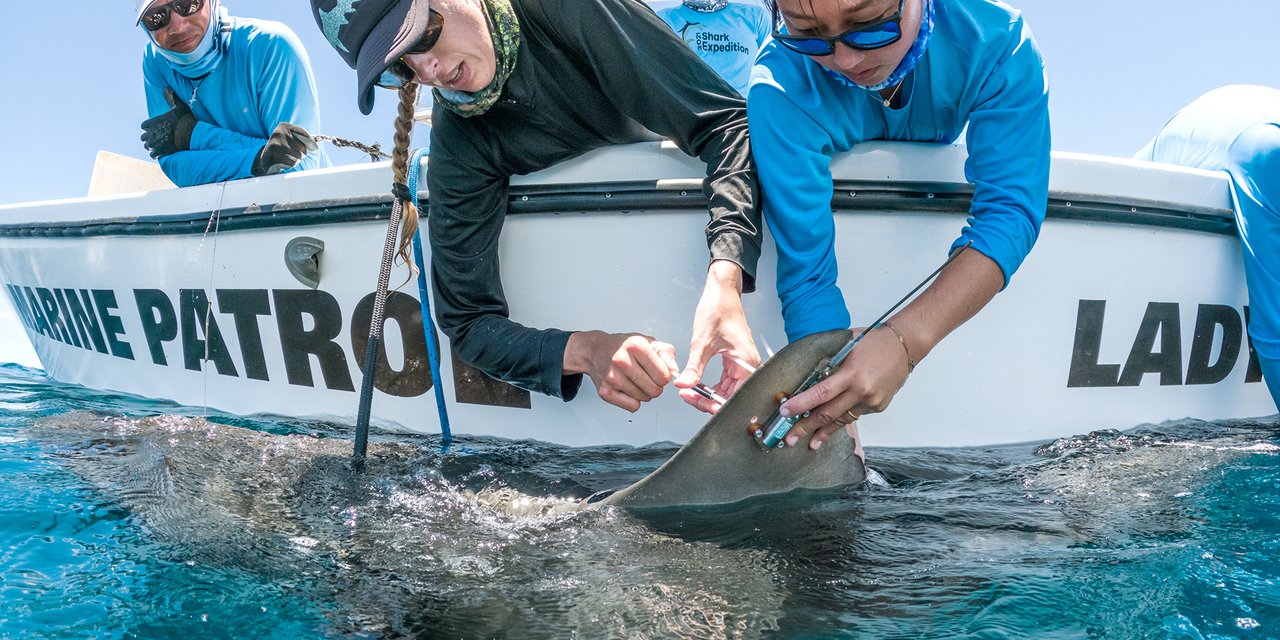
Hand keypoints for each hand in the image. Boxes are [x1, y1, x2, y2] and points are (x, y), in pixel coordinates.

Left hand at [140, 88, 195, 158]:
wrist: (191, 135)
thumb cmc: (185, 121)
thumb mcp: (178, 107)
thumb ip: (171, 98)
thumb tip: (167, 88)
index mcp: (152, 122)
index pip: (143, 126)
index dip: (148, 127)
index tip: (154, 128)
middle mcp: (151, 133)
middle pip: (143, 138)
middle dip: (149, 138)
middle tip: (156, 138)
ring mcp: (155, 143)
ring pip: (148, 147)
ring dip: (152, 147)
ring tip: (158, 147)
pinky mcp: (160, 152)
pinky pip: (154, 155)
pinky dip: (157, 154)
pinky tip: (162, 153)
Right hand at [251, 122, 317, 175]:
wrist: (266, 156)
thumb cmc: (284, 146)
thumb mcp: (291, 137)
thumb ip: (304, 137)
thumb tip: (317, 143)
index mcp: (284, 126)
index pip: (305, 135)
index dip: (312, 143)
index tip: (315, 149)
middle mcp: (279, 133)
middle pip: (303, 148)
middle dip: (303, 153)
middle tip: (296, 153)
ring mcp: (275, 144)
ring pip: (298, 156)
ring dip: (297, 159)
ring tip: (289, 156)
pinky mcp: (273, 156)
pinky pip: (292, 163)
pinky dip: (291, 164)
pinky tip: (285, 161)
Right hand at [565, 331, 679, 411]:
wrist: (596, 350)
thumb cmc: (624, 347)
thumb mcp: (649, 342)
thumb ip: (667, 355)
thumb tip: (675, 372)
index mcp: (636, 346)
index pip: (663, 376)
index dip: (664, 376)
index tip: (657, 371)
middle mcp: (622, 361)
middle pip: (655, 390)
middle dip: (655, 386)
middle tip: (646, 377)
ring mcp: (612, 377)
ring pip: (644, 399)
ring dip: (644, 393)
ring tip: (635, 380)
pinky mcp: (605, 391)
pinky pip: (632, 406)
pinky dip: (633, 401)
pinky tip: (627, 388)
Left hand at [674, 261, 759, 412]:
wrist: (721, 294)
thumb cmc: (719, 310)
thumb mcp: (701, 343)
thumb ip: (694, 368)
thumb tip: (684, 385)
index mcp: (746, 363)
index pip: (734, 397)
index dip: (714, 405)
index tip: (697, 402)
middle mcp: (748, 366)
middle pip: (730, 397)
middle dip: (707, 400)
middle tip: (687, 396)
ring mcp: (742, 364)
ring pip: (726, 391)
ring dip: (707, 394)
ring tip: (688, 391)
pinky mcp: (735, 362)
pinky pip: (725, 381)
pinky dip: (710, 385)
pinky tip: (696, 383)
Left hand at [777, 325, 910, 449]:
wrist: (905, 346)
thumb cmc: (874, 341)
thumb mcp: (846, 344)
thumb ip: (828, 360)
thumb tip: (806, 374)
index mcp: (852, 373)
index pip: (821, 393)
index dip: (801, 404)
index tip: (785, 412)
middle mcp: (862, 391)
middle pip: (828, 413)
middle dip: (806, 427)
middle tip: (790, 438)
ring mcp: (871, 401)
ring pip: (841, 420)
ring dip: (824, 431)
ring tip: (810, 442)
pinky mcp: (878, 407)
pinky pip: (854, 415)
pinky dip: (841, 419)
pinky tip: (831, 426)